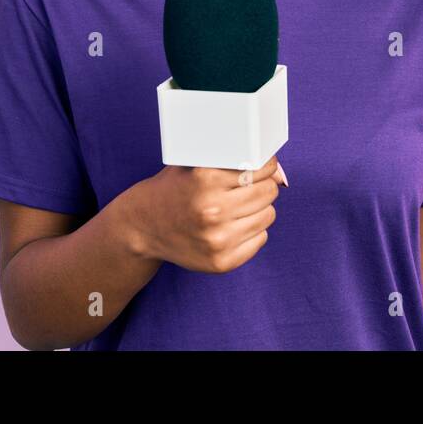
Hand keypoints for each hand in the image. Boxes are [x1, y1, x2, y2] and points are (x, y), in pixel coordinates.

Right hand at [125, 154, 284, 272]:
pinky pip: (260, 239)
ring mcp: (217, 239)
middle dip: (263, 187)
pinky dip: (252, 231)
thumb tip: (279, 174)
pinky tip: (232, 226)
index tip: (262, 166)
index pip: (260, 168)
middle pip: (268, 192)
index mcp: (205, 179)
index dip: (265, 165)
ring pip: (268, 216)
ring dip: (259, 209)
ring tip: (237, 207)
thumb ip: (235, 161)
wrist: (143, 227)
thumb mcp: (196, 164)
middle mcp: (211, 210)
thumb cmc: (175, 189)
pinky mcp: (221, 262)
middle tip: (248, 187)